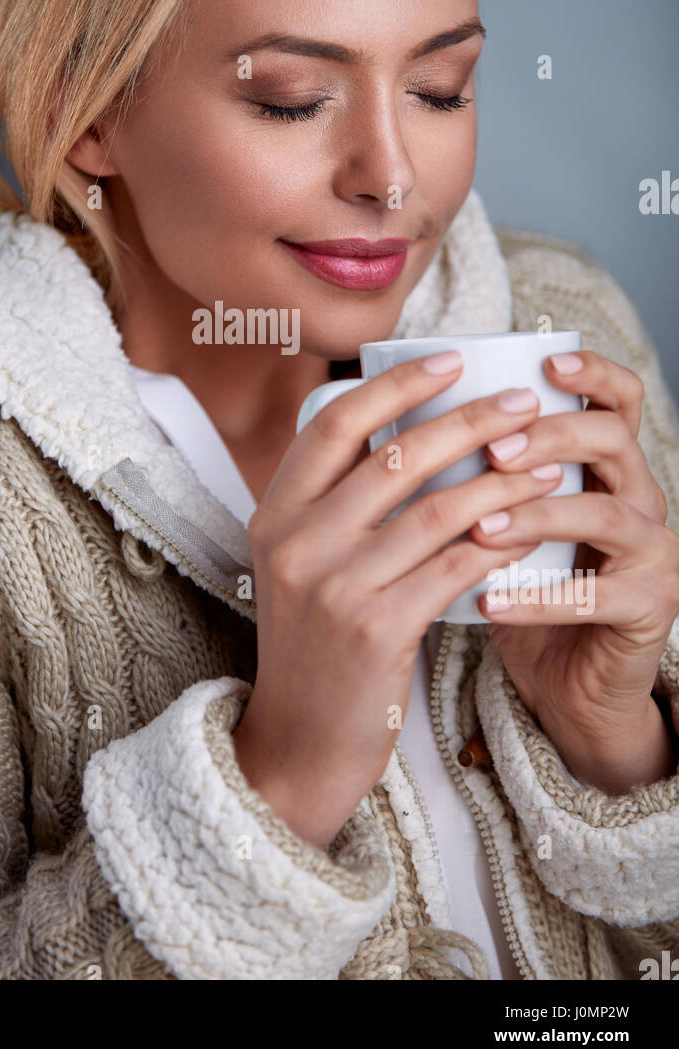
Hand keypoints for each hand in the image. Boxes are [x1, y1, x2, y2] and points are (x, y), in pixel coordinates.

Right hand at [235, 352, 561, 848]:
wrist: (298, 743)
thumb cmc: (314, 646)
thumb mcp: (298, 564)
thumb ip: (335, 505)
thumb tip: (412, 434)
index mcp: (273, 514)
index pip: (334, 423)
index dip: (397, 385)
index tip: (452, 360)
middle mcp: (295, 543)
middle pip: (395, 457)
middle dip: (470, 420)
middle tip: (524, 402)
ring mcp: (332, 586)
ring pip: (437, 509)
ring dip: (503, 481)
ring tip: (546, 461)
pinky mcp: (376, 630)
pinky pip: (455, 568)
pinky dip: (500, 544)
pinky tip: (532, 531)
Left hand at [469, 348, 678, 790]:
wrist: (567, 683)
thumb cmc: (523, 588)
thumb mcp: (501, 521)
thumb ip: (477, 475)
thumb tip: (397, 425)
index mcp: (606, 466)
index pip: (617, 399)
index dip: (590, 373)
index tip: (543, 365)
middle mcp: (639, 497)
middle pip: (612, 439)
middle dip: (549, 437)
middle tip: (492, 450)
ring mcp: (652, 552)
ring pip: (605, 514)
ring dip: (537, 515)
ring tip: (479, 527)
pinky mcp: (649, 608)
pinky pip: (595, 595)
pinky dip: (537, 597)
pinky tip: (488, 600)